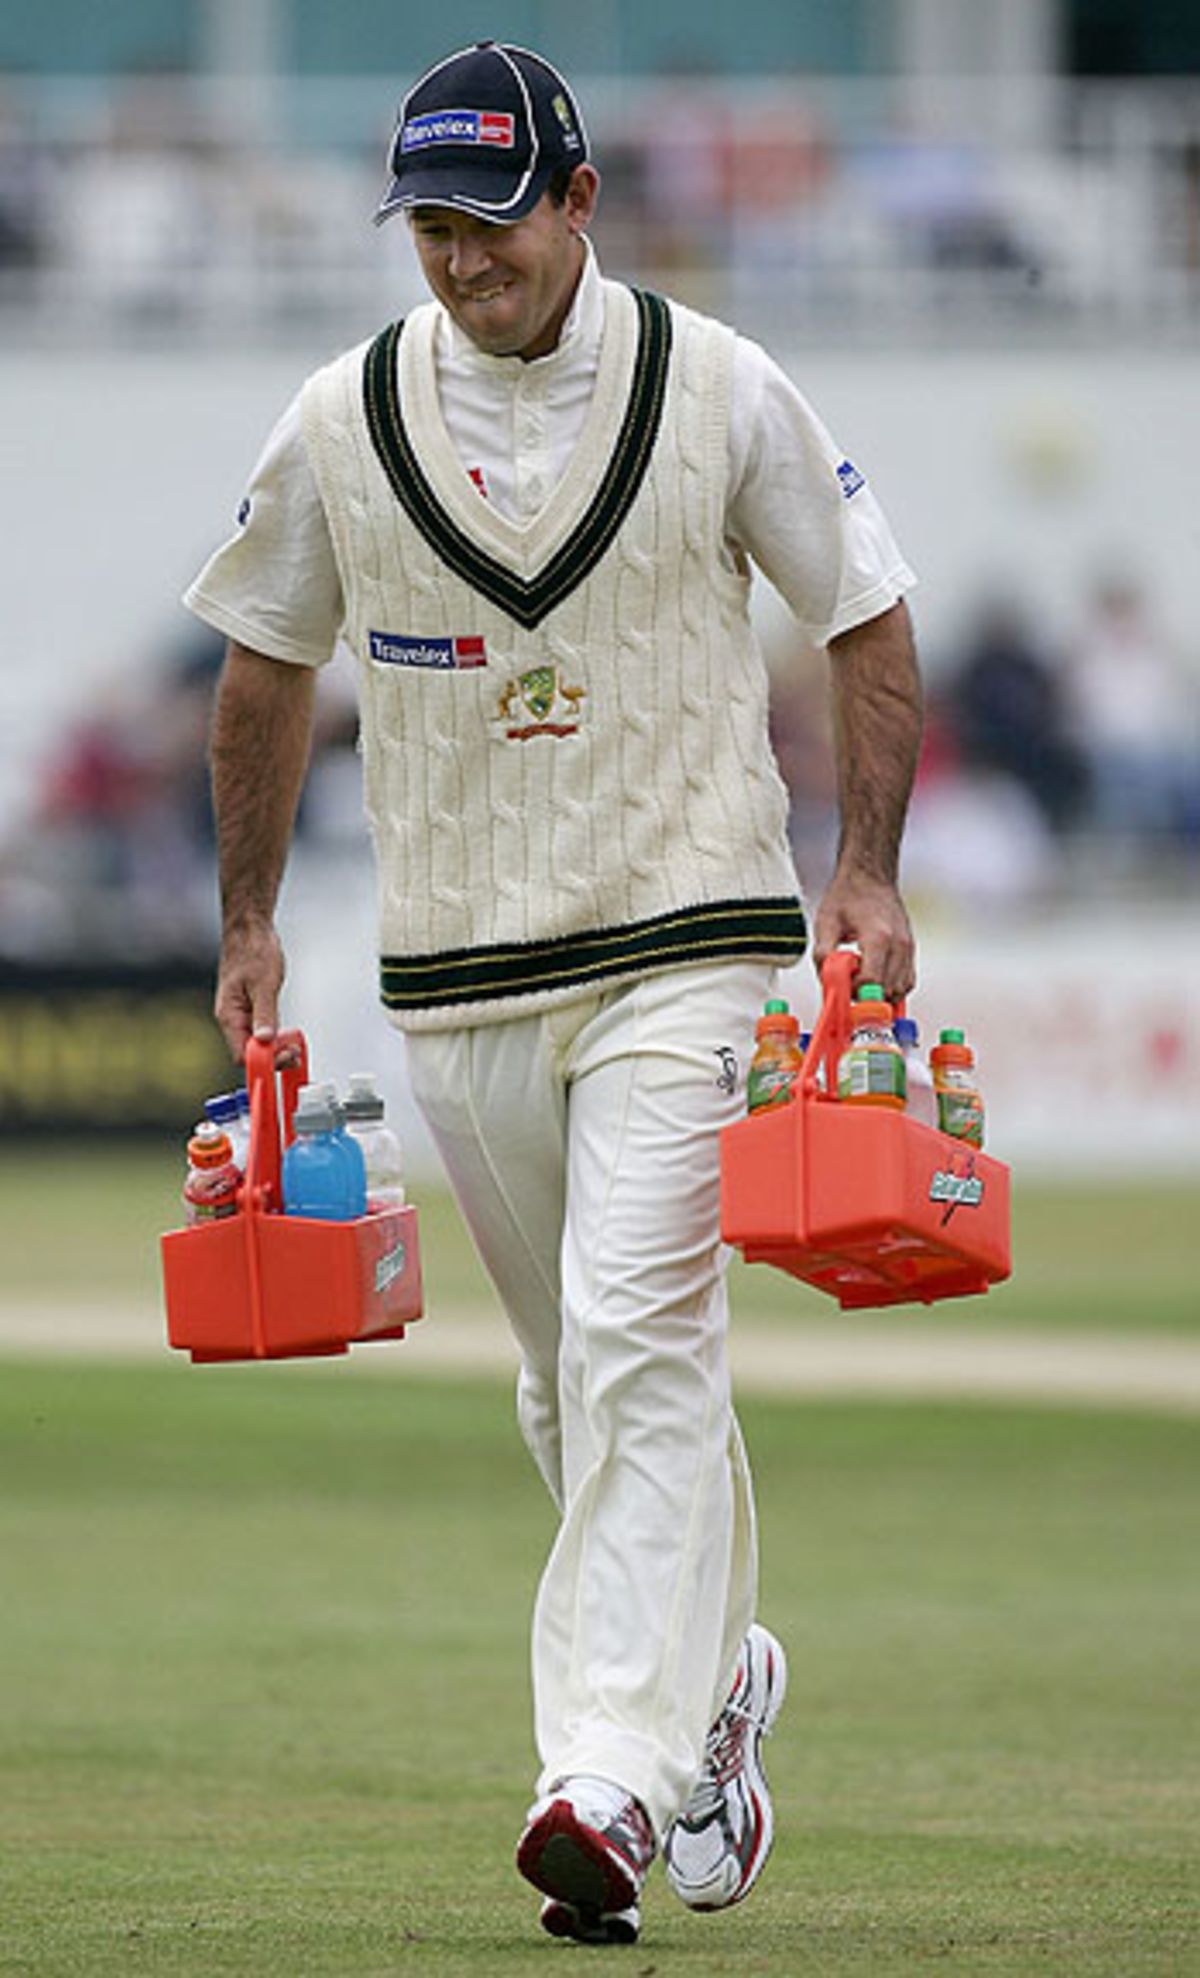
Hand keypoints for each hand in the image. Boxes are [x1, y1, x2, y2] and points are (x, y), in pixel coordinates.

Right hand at [214, 919, 285, 1062]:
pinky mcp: (250, 1009)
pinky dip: (274, 1038)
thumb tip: (265, 1040)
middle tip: (293, 1054)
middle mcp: (232, 1018)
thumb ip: (265, 1014)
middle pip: (249, 1053)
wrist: (250, 930)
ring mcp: (241, 1014)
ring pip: (256, 1044)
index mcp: (229, 1015)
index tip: (283, 1060)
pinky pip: (261, 1032)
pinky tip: (287, 1037)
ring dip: (275, 1049)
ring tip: (293, 1047)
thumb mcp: (264, 984)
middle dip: (272, 1057)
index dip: (263, 1062)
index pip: (241, 1054)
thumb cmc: (252, 950)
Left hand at [812, 868, 915, 1003]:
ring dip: (879, 994)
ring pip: (899, 991)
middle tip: (848, 981)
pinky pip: (906, 983)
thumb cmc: (850, 895)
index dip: (853, 990)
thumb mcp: (826, 922)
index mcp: (878, 937)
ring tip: (860, 978)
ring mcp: (908, 949)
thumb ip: (823, 954)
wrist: (869, 877)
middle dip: (864, 994)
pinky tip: (874, 978)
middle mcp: (898, 945)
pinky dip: (891, 988)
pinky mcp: (910, 951)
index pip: (871, 982)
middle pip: (886, 991)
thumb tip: (826, 979)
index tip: (841, 983)